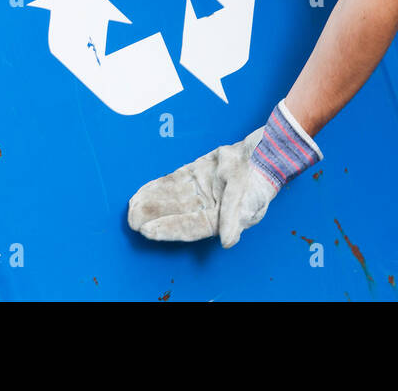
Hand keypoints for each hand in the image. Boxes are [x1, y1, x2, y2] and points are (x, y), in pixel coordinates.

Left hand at [127, 102, 320, 247]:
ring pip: (171, 197)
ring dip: (152, 201)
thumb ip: (235, 219)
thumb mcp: (250, 202)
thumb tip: (228, 242)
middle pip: (175, 213)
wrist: (266, 155)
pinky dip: (159, 186)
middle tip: (131, 218)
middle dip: (153, 215)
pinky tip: (144, 191)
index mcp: (219, 219)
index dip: (167, 229)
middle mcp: (206, 206)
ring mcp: (201, 189)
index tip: (147, 230)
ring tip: (132, 205)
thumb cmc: (259, 182)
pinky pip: (174, 181)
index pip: (188, 227)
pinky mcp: (197, 172)